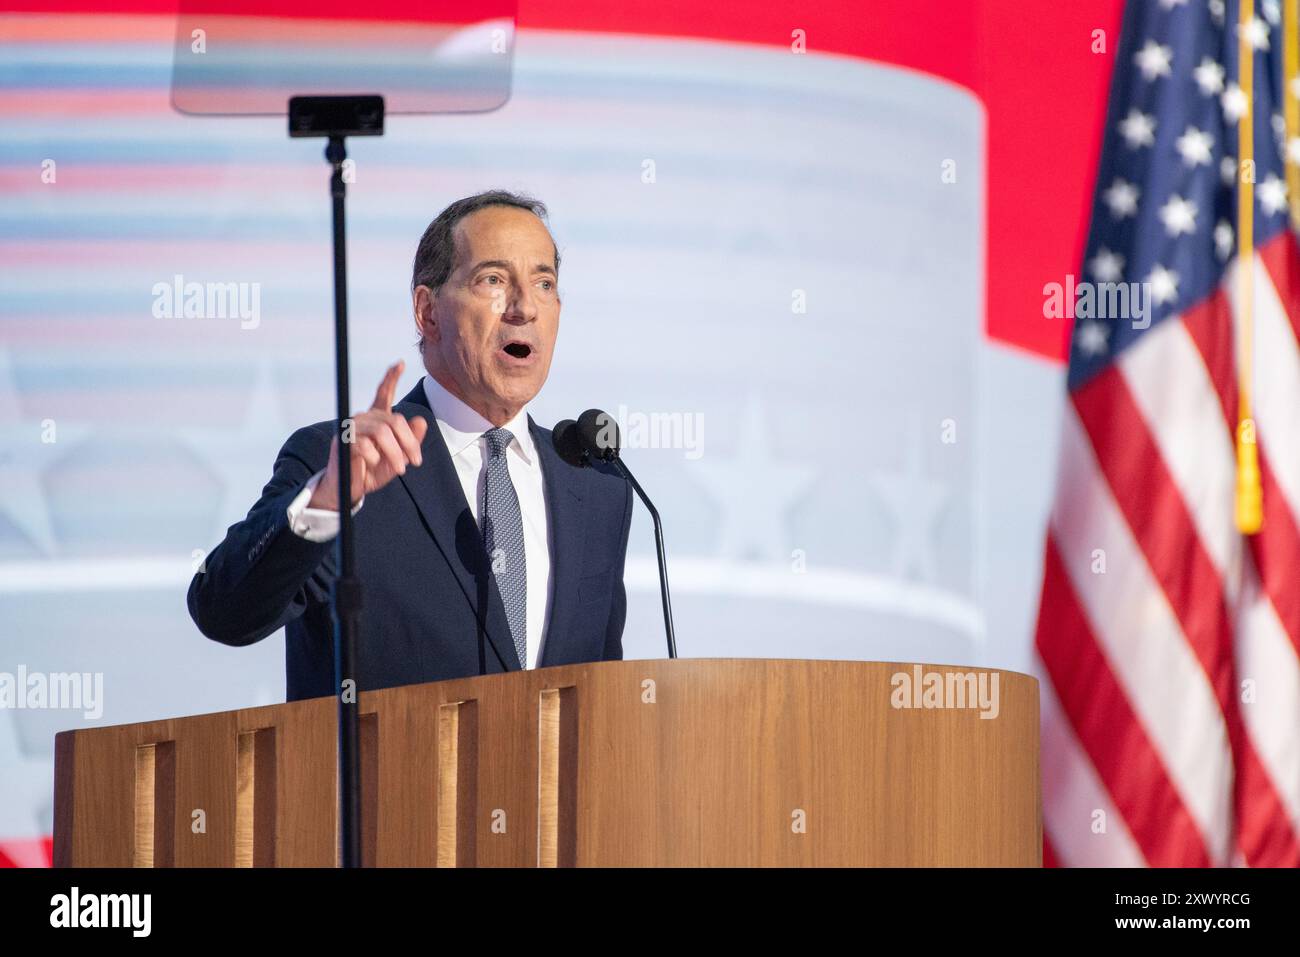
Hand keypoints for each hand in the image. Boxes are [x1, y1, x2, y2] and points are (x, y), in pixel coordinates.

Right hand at [308, 360, 428, 510]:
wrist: (352, 488)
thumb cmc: (374, 471)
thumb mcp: (399, 457)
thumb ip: (411, 440)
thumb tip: (422, 421)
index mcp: (377, 419)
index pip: (383, 394)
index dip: (391, 378)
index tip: (400, 363)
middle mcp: (364, 418)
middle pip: (395, 420)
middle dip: (410, 442)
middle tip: (416, 461)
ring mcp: (352, 427)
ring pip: (382, 432)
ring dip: (395, 453)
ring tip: (401, 470)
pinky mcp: (343, 441)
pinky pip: (365, 444)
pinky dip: (375, 457)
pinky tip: (374, 464)